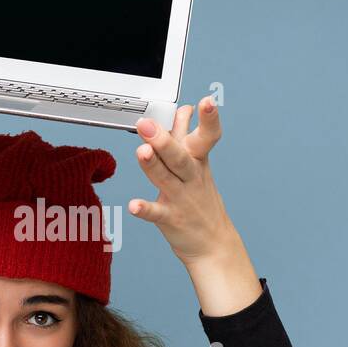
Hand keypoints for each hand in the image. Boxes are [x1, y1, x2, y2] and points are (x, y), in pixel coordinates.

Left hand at [128, 96, 240, 266]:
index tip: (206, 101)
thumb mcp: (198, 165)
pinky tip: (133, 206)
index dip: (209, 119)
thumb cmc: (201, 200)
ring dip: (152, 165)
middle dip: (164, 139)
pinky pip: (156, 214)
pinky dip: (145, 209)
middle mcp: (191, 177)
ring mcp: (181, 199)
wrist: (214, 245)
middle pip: (179, 156)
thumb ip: (185, 136)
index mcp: (198, 161)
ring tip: (142, 151)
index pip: (206, 137)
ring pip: (165, 179)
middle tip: (148, 124)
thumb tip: (184, 108)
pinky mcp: (171, 219)